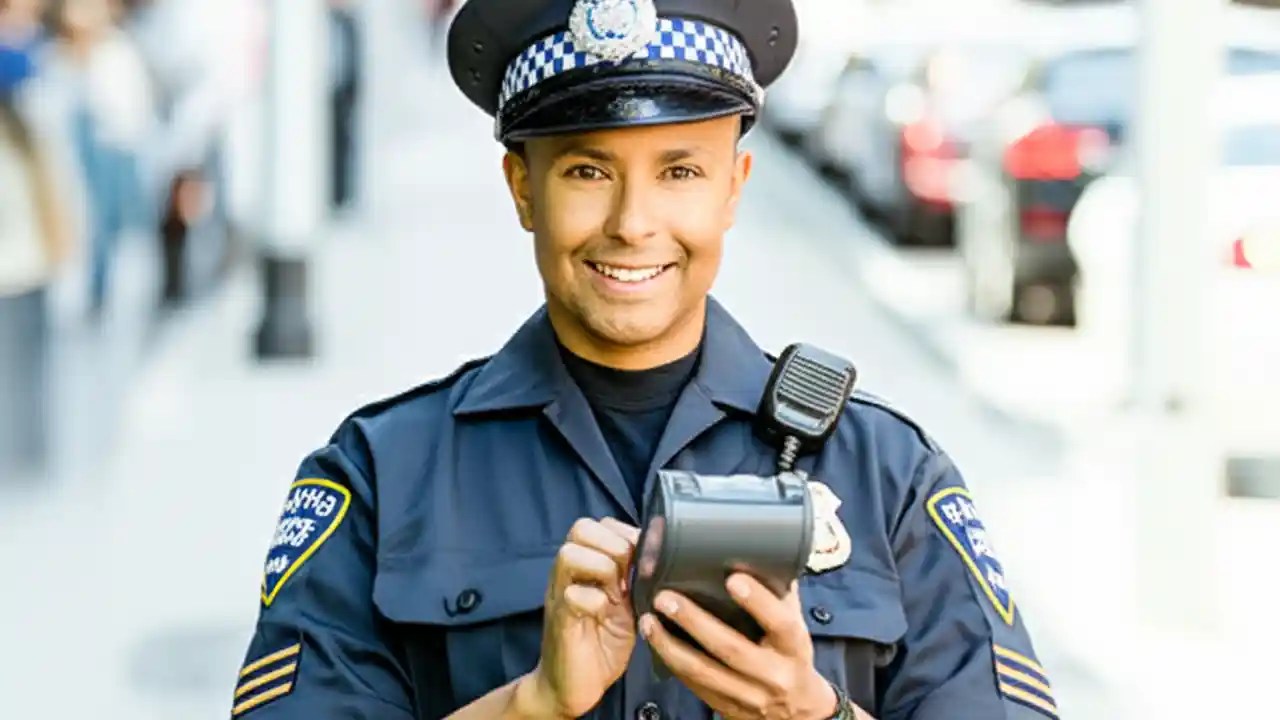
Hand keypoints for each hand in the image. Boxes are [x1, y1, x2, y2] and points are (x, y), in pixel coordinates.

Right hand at [527, 518, 639, 718]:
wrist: (573, 686)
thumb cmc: (602, 643)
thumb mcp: (628, 604)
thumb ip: (636, 578)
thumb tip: (661, 556)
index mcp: (587, 564)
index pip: (601, 523)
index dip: (625, 535)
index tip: (641, 562)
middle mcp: (569, 573)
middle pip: (581, 528)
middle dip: (613, 547)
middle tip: (627, 577)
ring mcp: (560, 593)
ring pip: (570, 553)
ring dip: (601, 569)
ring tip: (616, 595)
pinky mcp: (560, 618)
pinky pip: (573, 594)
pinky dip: (595, 602)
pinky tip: (605, 616)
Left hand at [640, 574, 839, 719]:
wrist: (797, 710)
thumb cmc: (791, 655)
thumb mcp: (795, 626)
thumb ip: (780, 594)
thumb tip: (763, 551)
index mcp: (794, 648)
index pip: (780, 623)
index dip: (758, 601)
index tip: (733, 578)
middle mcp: (773, 674)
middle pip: (731, 648)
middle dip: (695, 621)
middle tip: (667, 598)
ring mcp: (748, 695)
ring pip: (704, 672)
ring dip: (671, 646)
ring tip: (649, 620)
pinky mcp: (726, 707)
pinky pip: (694, 685)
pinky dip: (671, 662)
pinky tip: (655, 642)